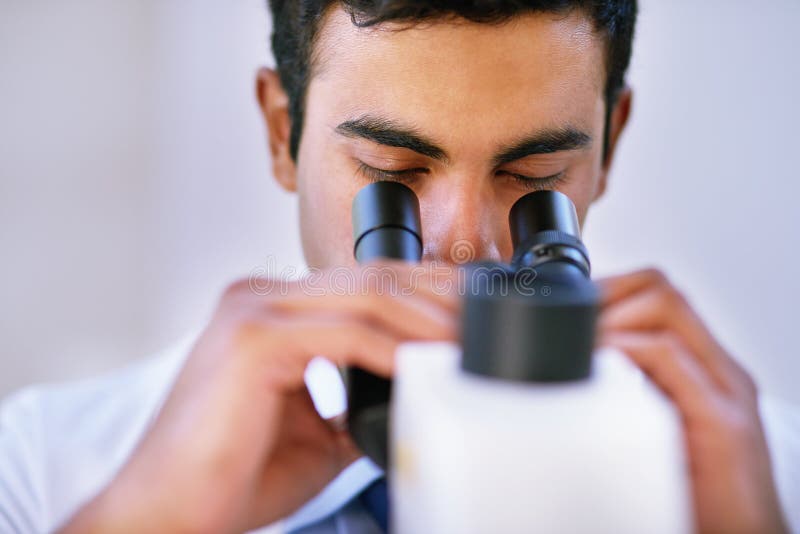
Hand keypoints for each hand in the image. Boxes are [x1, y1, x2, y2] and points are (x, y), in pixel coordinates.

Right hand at [60, 260, 458, 533]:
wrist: (170, 514)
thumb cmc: (233, 476)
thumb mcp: (317, 436)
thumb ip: (358, 405)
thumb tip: (413, 401)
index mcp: (272, 312)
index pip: (363, 282)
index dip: (423, 290)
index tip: (468, 310)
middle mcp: (261, 299)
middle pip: (371, 278)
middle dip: (436, 297)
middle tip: (483, 322)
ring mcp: (255, 312)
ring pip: (364, 296)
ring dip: (424, 320)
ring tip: (465, 344)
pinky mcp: (254, 338)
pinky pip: (344, 332)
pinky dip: (392, 348)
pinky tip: (425, 363)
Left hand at [597, 268, 786, 533]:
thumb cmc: (697, 495)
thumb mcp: (658, 431)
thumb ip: (631, 395)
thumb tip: (573, 373)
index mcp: (706, 371)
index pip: (660, 296)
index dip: (610, 290)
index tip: (572, 310)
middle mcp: (720, 372)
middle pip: (664, 291)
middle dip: (607, 294)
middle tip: (571, 323)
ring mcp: (725, 392)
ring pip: (669, 309)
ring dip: (613, 317)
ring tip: (582, 344)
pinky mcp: (722, 421)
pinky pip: (670, 357)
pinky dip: (627, 349)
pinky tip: (601, 364)